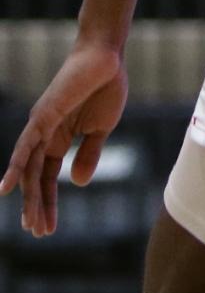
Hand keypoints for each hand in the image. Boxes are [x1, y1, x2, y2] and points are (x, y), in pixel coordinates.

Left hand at [1, 38, 127, 236]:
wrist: (107, 59)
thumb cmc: (106, 88)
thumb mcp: (102, 129)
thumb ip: (89, 154)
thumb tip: (79, 183)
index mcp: (58, 141)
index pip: (48, 178)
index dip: (48, 202)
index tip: (50, 228)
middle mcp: (43, 137)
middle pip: (35, 178)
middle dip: (36, 207)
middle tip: (38, 233)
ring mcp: (40, 126)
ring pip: (29, 168)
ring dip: (28, 196)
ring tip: (30, 222)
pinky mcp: (43, 116)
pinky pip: (26, 145)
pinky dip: (15, 166)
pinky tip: (8, 187)